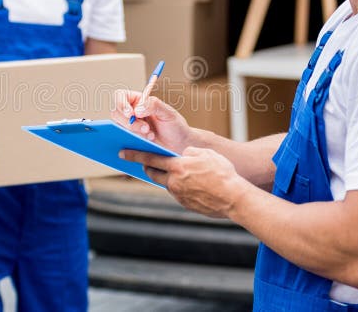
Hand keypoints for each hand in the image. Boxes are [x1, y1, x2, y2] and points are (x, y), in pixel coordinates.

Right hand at [111, 89, 192, 153]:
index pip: (121, 96)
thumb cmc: (175, 126)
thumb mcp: (168, 113)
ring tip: (150, 136)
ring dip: (133, 132)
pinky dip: (130, 141)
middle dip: (130, 123)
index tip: (130, 114)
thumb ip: (153, 105)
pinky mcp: (129, 140)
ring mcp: (129, 127)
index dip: (121, 104)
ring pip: (118, 127)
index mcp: (139, 101)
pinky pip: (121, 139)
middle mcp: (131, 113)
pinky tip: (143, 143)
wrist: (180, 145)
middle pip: (116, 113)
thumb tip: (136, 109)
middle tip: (146, 129)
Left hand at [121, 147, 246, 218]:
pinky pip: (179, 193)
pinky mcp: (186, 205)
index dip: (135, 155)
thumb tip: (183, 155)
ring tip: (180, 174)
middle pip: (153, 174)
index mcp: (178, 167)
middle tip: (147, 164)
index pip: (150, 159)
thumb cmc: (223, 173)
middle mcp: (174, 182)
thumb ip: (190, 152)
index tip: (123, 153)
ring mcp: (179, 195)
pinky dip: (181, 188)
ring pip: (167, 184)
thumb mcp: (207, 154)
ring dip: (168, 178)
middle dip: (148, 168)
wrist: (234, 198)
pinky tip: (194, 186)